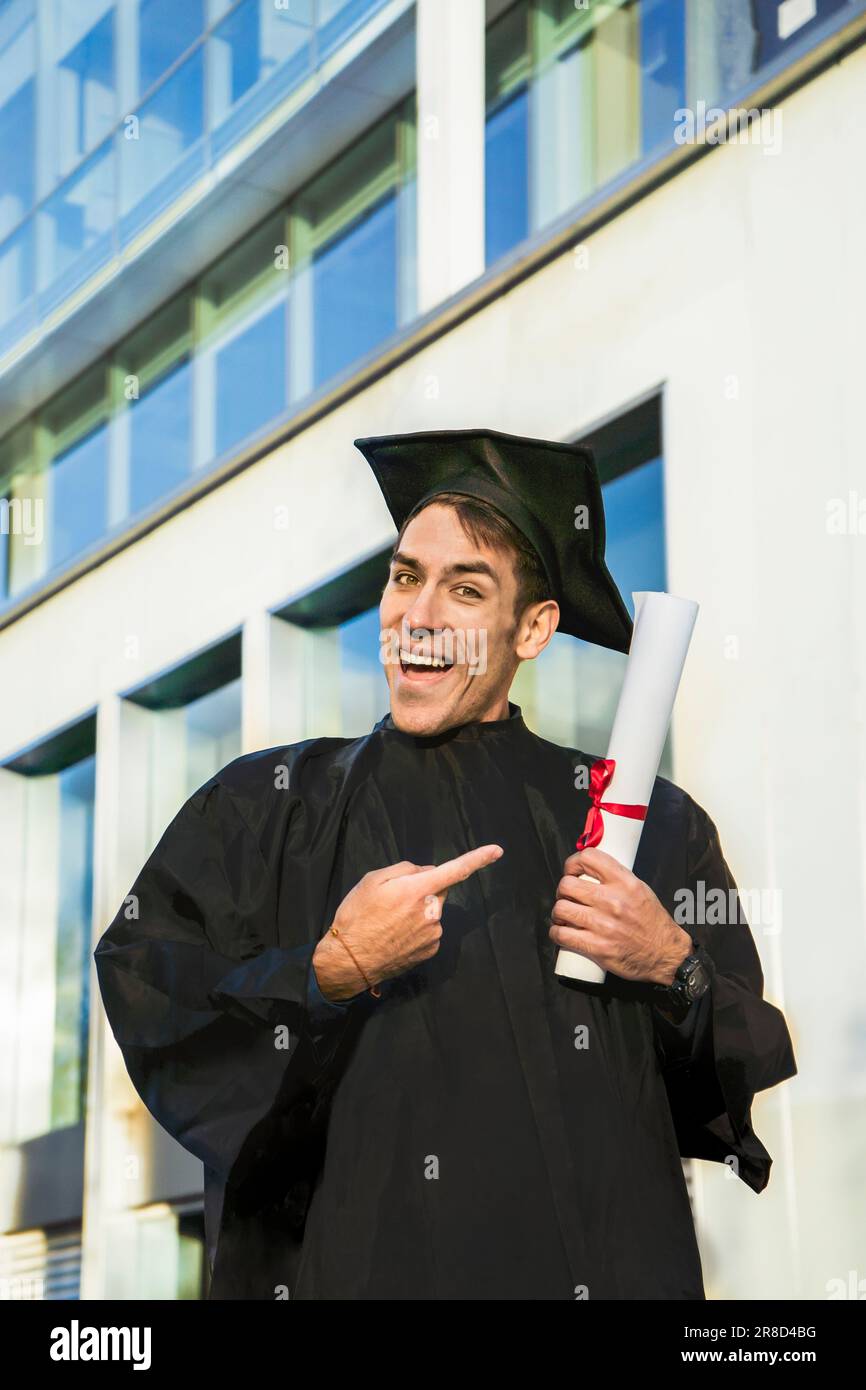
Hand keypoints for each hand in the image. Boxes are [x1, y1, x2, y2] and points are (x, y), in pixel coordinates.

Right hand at [313, 845, 504, 999]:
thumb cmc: (357, 916)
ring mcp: (433, 933)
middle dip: (423, 890)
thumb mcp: (372, 880)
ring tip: (389, 921)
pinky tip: (396, 935)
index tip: (498, 850)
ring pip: (433, 912)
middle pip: (437, 891)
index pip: (455, 870)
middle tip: (393, 900)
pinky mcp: (430, 950)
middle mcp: (431, 912)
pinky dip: (417, 929)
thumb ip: (405, 870)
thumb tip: (428, 871)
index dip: (478, 858)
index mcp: (417, 890)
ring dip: (418, 912)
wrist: (349, 961)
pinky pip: (429, 930)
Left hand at [548, 846, 691, 984]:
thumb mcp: (641, 890)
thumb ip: (616, 878)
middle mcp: (613, 902)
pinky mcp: (597, 948)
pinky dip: (556, 932)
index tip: (572, 871)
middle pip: (567, 885)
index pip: (589, 858)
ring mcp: (604, 925)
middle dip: (563, 890)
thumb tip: (590, 870)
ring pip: (561, 909)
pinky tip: (561, 931)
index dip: (573, 863)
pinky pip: (562, 934)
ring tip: (565, 915)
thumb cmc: (653, 922)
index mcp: (626, 883)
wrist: (666, 955)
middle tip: (567, 897)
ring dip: (558, 912)